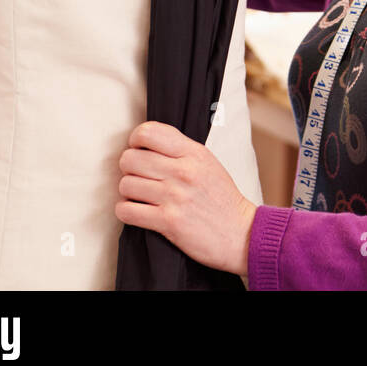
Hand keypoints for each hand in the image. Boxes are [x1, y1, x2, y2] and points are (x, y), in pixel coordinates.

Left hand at [115, 121, 256, 276]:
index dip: (135, 140)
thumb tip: (146, 145)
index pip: (149, 132)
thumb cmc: (222, 199)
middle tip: (139, 176)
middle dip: (129, 168)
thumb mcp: (208, 163)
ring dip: (128, 192)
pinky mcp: (168, 221)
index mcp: (194, 153)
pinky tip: (138, 211)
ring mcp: (175, 196)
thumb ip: (180, 151)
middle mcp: (183, 171)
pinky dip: (126, 212)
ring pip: (126, 185)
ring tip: (140, 196)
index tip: (138, 149)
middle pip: (130, 159)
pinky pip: (126, 211)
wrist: (241, 233)